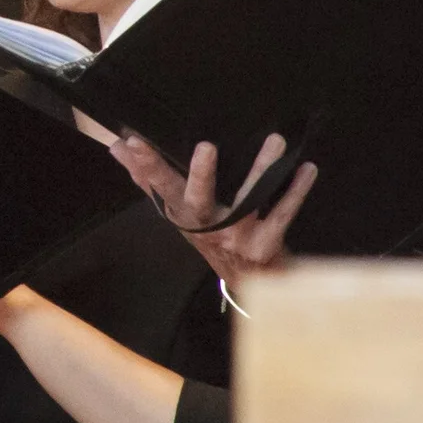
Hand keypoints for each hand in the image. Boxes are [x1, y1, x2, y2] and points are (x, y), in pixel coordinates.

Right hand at [109, 132, 317, 288]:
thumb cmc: (211, 235)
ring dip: (263, 170)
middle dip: (200, 174)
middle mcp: (206, 227)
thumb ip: (147, 178)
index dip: (145, 165)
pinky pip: (282, 214)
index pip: (158, 186)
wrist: (251, 281)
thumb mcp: (177, 211)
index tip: (134, 142)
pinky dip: (295, 191)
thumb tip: (116, 146)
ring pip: (248, 201)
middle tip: (205, 147)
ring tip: (275, 142)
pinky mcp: (265, 245)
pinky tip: (306, 169)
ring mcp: (236, 238)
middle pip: (197, 200)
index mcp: (182, 214)